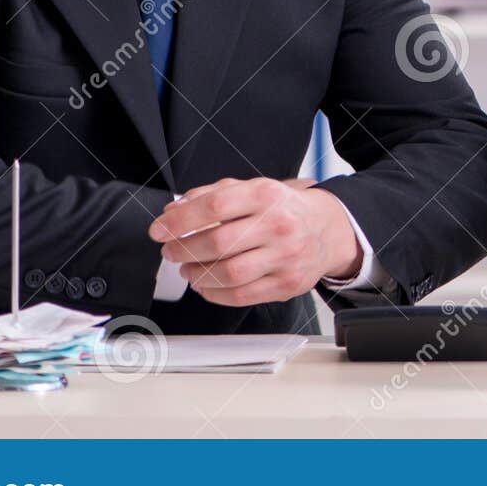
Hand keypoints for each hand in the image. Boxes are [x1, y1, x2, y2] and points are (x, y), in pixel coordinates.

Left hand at [147, 176, 362, 306]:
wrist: (327, 230)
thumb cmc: (282, 209)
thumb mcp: (251, 189)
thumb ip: (209, 196)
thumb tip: (172, 213)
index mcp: (266, 195)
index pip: (215, 207)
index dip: (180, 221)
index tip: (159, 230)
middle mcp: (278, 225)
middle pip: (218, 243)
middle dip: (184, 250)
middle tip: (172, 252)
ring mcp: (284, 257)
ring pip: (228, 274)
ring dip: (197, 274)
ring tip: (188, 269)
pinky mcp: (286, 284)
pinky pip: (241, 296)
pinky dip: (214, 293)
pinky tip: (206, 284)